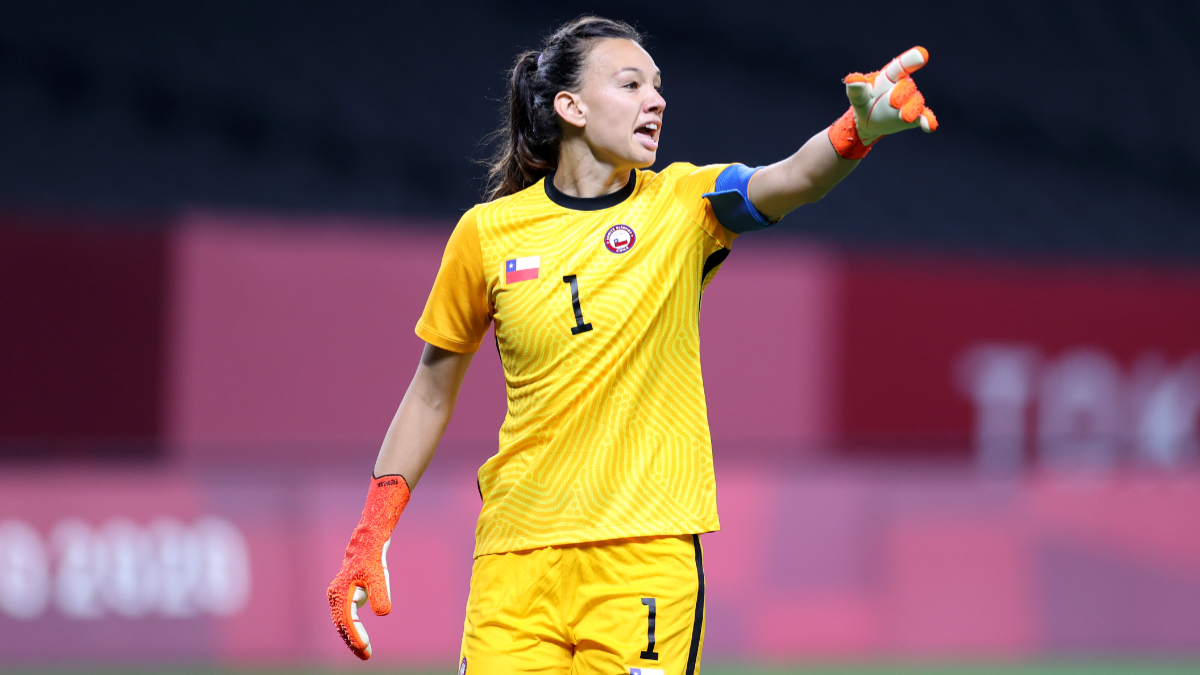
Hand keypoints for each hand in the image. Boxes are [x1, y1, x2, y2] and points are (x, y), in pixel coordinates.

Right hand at [327, 475, 409, 659]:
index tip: (365, 648)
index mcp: (340, 592)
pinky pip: (345, 617)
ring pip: (341, 622)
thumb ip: (380, 594)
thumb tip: (382, 614)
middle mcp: (335, 596)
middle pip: (341, 625)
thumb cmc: (373, 559)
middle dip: (353, 640)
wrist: (368, 543)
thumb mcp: (380, 575)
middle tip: (366, 655)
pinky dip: (351, 629)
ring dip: (351, 637)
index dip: (355, 636)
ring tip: (364, 651)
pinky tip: (361, 639)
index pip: (346, 620)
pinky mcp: (343, 596)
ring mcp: (337, 596)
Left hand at [829, 47, 937, 158]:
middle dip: (902, 93)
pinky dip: (928, 121)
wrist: (868, 123)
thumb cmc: (864, 103)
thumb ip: (856, 88)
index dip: (910, 59)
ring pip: (916, 102)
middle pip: (907, 86)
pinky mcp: (915, 117)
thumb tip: (852, 79)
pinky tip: (930, 126)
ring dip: (912, 109)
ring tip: (905, 117)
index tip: (921, 54)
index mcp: (890, 77)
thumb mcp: (858, 97)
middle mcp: (903, 87)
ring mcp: (910, 102)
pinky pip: (924, 117)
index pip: (901, 66)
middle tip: (892, 102)